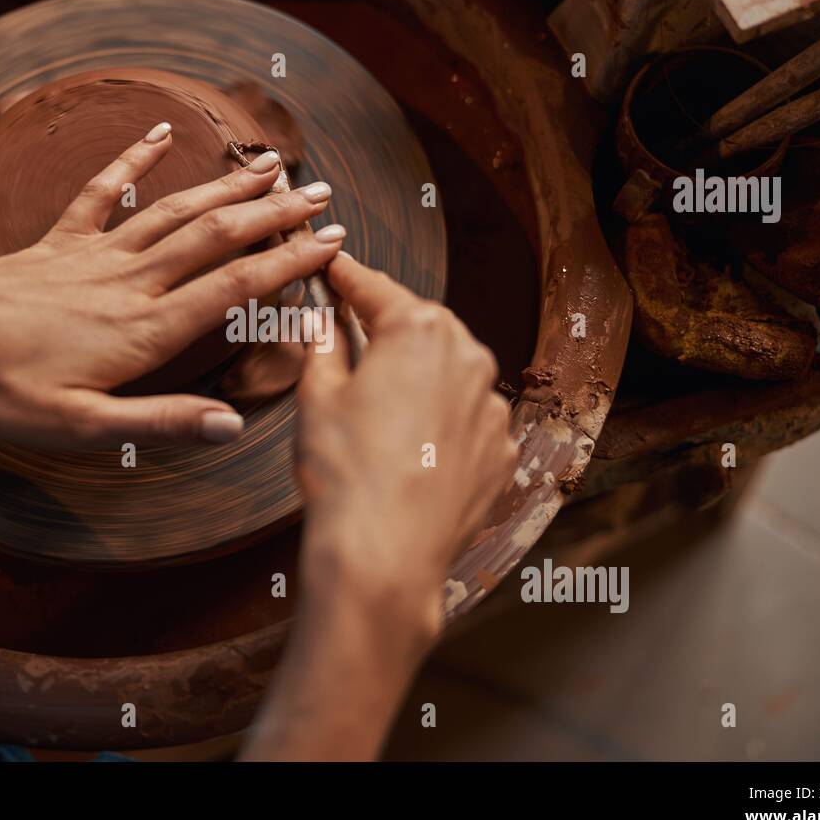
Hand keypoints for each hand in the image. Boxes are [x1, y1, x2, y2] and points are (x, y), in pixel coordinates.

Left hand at [0, 126, 344, 448]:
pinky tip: (160, 134)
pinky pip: (104, 192)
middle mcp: (127, 282)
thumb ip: (157, 424)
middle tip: (324, 196)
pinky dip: (135, 160)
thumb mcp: (76, 429)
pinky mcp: (58, 243)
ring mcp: (93, 256)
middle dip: (275, 214)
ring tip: (273, 167)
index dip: (288, 263)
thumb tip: (230, 426)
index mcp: (141, 331)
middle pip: (216, 236)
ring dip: (228, 188)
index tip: (333, 245)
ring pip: (176, 210)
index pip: (233, 287)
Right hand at [242, 254, 517, 760]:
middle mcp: (470, 357)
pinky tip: (411, 452)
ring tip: (380, 414)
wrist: (385, 556)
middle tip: (350, 337)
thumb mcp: (316, 399)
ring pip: (450, 375)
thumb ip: (323, 347)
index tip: (332, 263)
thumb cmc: (344, 473)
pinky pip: (469, 421)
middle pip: (421, 329)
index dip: (347, 276)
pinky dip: (443, 425)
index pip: (375, 289)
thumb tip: (322, 321)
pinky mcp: (503, 452)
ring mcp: (494, 407)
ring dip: (420, 380)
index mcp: (419, 330)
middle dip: (387, 331)